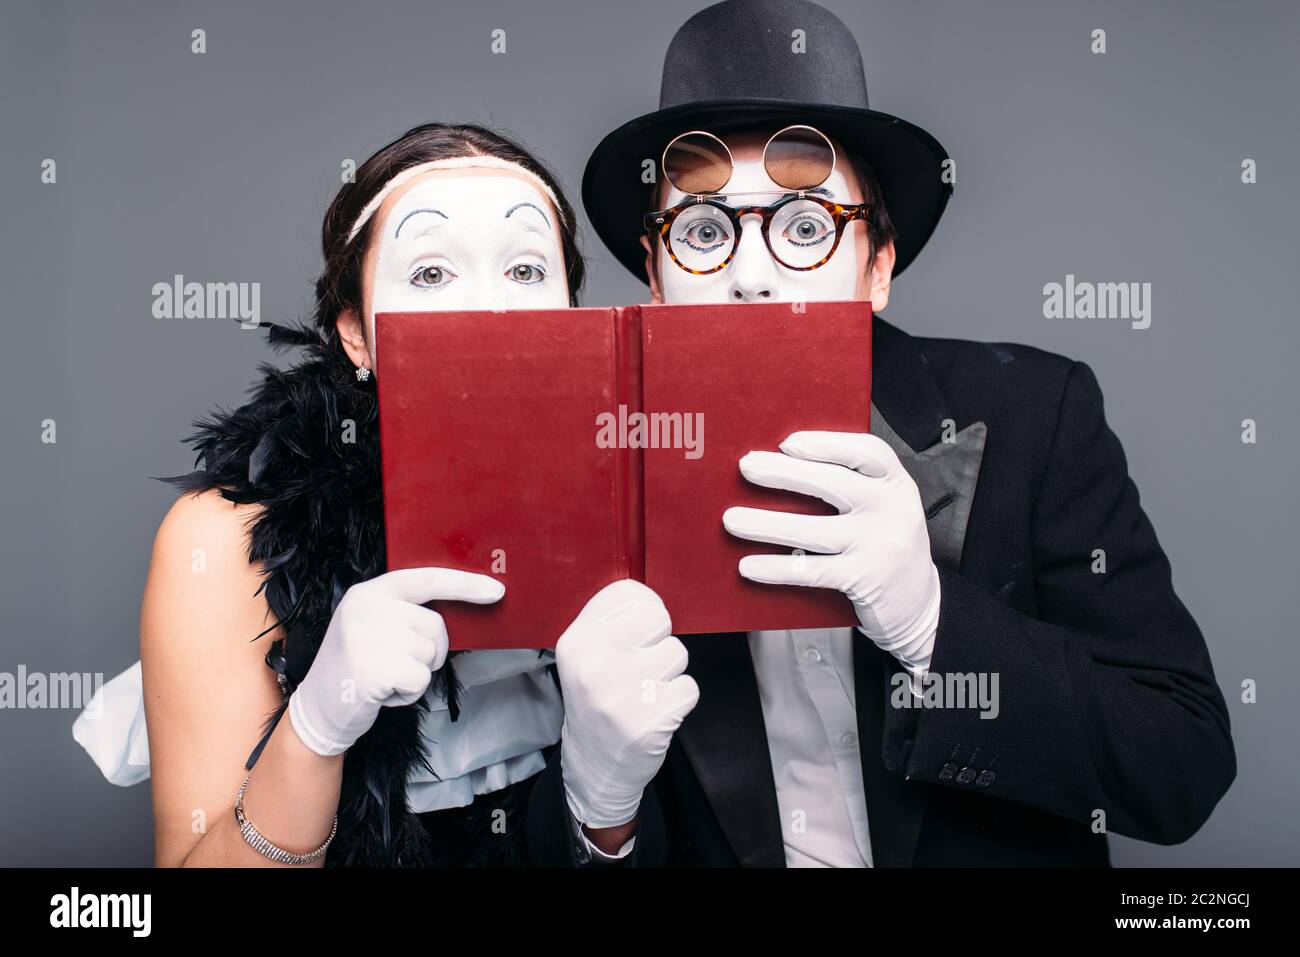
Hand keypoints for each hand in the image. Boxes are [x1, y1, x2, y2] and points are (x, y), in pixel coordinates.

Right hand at [287, 567, 504, 756]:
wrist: (317, 710)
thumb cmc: (357, 669)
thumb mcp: (372, 627)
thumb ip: (405, 613)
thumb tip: (459, 609)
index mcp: (368, 592)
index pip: (426, 579)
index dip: (464, 583)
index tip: (496, 590)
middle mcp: (365, 608)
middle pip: (435, 625)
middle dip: (430, 651)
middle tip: (398, 665)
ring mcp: (365, 637)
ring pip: (430, 654)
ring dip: (416, 674)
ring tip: (384, 678)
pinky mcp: (371, 668)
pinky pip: (421, 679)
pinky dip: (409, 693)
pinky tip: (383, 693)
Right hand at [555, 579, 699, 828]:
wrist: (595, 766)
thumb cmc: (598, 702)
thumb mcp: (585, 657)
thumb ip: (610, 624)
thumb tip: (649, 598)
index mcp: (577, 641)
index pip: (627, 593)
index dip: (643, 608)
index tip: (638, 630)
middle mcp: (595, 663)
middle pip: (658, 618)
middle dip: (658, 640)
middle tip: (641, 666)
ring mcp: (623, 693)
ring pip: (677, 652)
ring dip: (669, 672)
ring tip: (645, 691)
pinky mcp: (651, 720)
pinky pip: (689, 687)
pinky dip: (680, 699)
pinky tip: (656, 710)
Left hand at [722, 430, 939, 683]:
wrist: (920, 605)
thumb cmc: (886, 545)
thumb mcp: (882, 507)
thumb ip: (850, 485)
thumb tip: (780, 465)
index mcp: (897, 483)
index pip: (867, 452)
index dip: (826, 444)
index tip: (788, 442)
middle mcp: (892, 510)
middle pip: (833, 483)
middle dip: (784, 474)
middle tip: (747, 467)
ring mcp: (879, 546)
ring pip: (813, 530)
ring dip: (766, 524)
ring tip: (732, 519)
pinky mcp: (864, 580)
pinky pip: (810, 570)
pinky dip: (776, 568)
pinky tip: (748, 566)